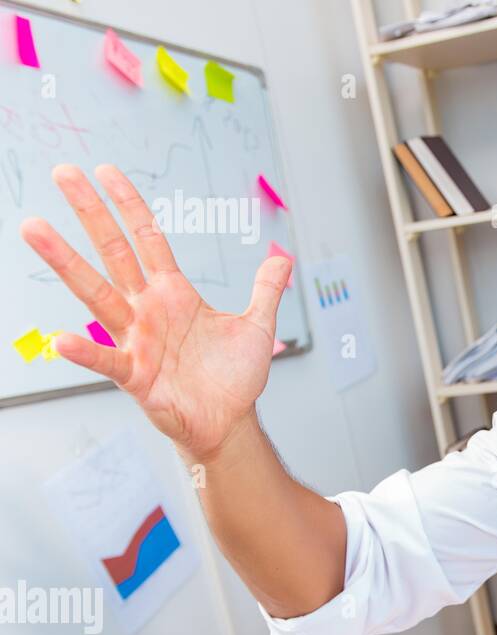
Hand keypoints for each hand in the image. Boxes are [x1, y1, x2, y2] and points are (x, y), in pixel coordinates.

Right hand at [20, 164, 291, 461]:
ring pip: (96, 293)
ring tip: (34, 228)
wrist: (229, 422)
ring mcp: (138, 340)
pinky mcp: (136, 376)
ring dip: (66, 262)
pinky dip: (85, 351)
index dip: (129, 205)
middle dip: (89, 213)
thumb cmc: (234, 378)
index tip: (105, 171)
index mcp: (174, 293)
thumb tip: (283, 256)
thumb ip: (266, 290)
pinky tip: (60, 339)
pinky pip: (107, 360)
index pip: (147, 239)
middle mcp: (148, 310)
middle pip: (113, 252)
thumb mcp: (257, 326)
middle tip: (62, 173)